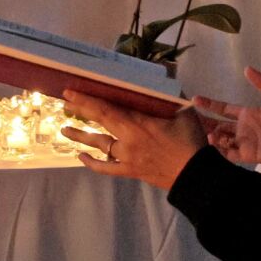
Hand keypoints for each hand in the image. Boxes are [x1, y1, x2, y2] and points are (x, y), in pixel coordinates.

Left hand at [60, 89, 206, 190]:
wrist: (196, 176)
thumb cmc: (191, 143)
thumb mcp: (185, 114)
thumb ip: (172, 99)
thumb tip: (166, 84)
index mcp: (138, 124)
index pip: (105, 109)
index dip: (86, 100)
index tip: (70, 92)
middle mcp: (127, 140)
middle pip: (99, 122)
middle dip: (80, 111)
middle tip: (64, 104)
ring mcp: (126, 157)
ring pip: (99, 145)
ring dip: (80, 136)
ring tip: (64, 130)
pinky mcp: (130, 171)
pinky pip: (107, 168)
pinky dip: (93, 163)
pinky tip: (81, 157)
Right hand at [193, 67, 260, 167]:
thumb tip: (246, 68)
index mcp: (249, 114)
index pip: (224, 109)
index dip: (209, 104)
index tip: (194, 99)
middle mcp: (244, 128)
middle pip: (218, 125)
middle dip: (204, 122)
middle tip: (189, 119)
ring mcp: (246, 142)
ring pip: (222, 139)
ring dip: (212, 136)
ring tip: (208, 134)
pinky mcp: (250, 155)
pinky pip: (230, 154)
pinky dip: (220, 150)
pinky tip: (214, 144)